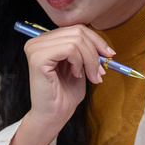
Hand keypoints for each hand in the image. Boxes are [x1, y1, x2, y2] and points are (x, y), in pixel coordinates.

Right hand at [21, 24, 112, 140]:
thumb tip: (104, 44)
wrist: (54, 115)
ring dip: (89, 60)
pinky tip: (76, 75)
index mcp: (46, 41)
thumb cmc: (65, 94)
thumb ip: (85, 50)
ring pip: (76, 40)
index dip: (96, 40)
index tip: (109, 54)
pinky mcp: (38, 58)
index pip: (76, 28)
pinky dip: (79, 62)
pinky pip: (69, 49)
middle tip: (100, 71)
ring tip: (89, 76)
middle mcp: (37, 41)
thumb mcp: (80, 66)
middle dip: (95, 52)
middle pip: (77, 32)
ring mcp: (35, 48)